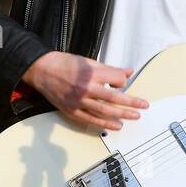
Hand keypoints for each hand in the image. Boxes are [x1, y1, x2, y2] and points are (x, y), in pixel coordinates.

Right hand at [21, 52, 148, 131]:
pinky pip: (91, 120)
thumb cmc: (65, 63)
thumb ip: (109, 69)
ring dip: (122, 115)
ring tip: (135, 116)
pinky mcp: (72, 111)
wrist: (42, 70)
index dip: (122, 81)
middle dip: (131, 103)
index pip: (116, 80)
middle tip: (143, 106)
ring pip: (105, 111)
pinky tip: (117, 125)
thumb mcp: (88, 61)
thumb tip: (128, 72)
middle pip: (114, 99)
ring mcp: (78, 102)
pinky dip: (105, 124)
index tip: (123, 81)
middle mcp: (85, 88)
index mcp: (91, 73)